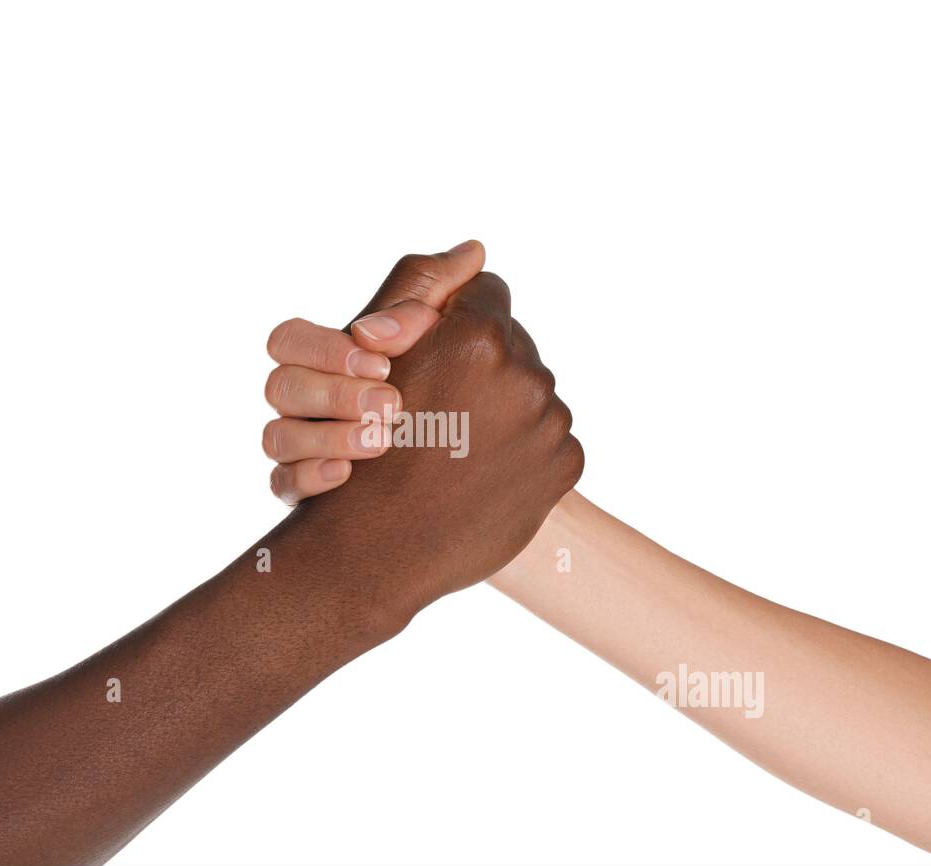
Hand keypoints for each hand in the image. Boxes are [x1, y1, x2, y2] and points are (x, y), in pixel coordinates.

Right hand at [262, 240, 484, 502]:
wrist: (459, 481)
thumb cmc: (446, 398)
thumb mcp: (444, 343)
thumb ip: (447, 298)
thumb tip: (474, 252)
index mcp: (327, 358)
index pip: (290, 338)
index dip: (328, 347)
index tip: (383, 357)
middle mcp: (305, 402)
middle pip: (281, 385)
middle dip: (337, 392)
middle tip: (392, 404)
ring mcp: (302, 448)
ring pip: (276, 437)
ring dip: (330, 435)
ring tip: (381, 440)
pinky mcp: (308, 494)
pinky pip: (282, 485)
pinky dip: (311, 477)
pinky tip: (347, 476)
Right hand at [274, 254, 582, 634]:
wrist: (380, 550)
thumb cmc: (364, 451)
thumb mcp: (376, 359)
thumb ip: (423, 293)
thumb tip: (477, 248)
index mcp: (478, 338)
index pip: (487, 292)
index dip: (457, 320)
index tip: (436, 353)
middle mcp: (526, 374)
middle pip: (513, 344)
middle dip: (484, 365)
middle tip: (445, 406)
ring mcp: (551, 423)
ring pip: (532, 392)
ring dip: (505, 408)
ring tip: (460, 443)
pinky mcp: (566, 465)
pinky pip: (551, 439)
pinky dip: (525, 451)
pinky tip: (483, 472)